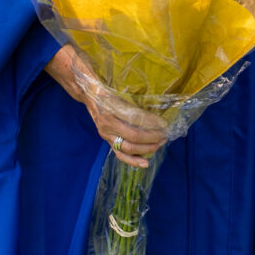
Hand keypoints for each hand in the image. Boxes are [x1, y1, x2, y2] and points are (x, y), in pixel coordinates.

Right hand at [45, 46, 167, 168]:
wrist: (90, 96)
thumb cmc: (108, 92)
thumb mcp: (120, 93)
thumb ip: (134, 104)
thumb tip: (157, 114)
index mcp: (112, 109)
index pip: (136, 119)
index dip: (152, 122)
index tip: (164, 123)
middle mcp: (108, 124)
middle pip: (133, 136)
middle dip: (152, 138)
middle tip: (165, 135)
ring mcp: (106, 135)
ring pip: (128, 149)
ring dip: (146, 148)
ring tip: (160, 145)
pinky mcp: (107, 141)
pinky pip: (121, 155)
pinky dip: (134, 160)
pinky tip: (145, 162)